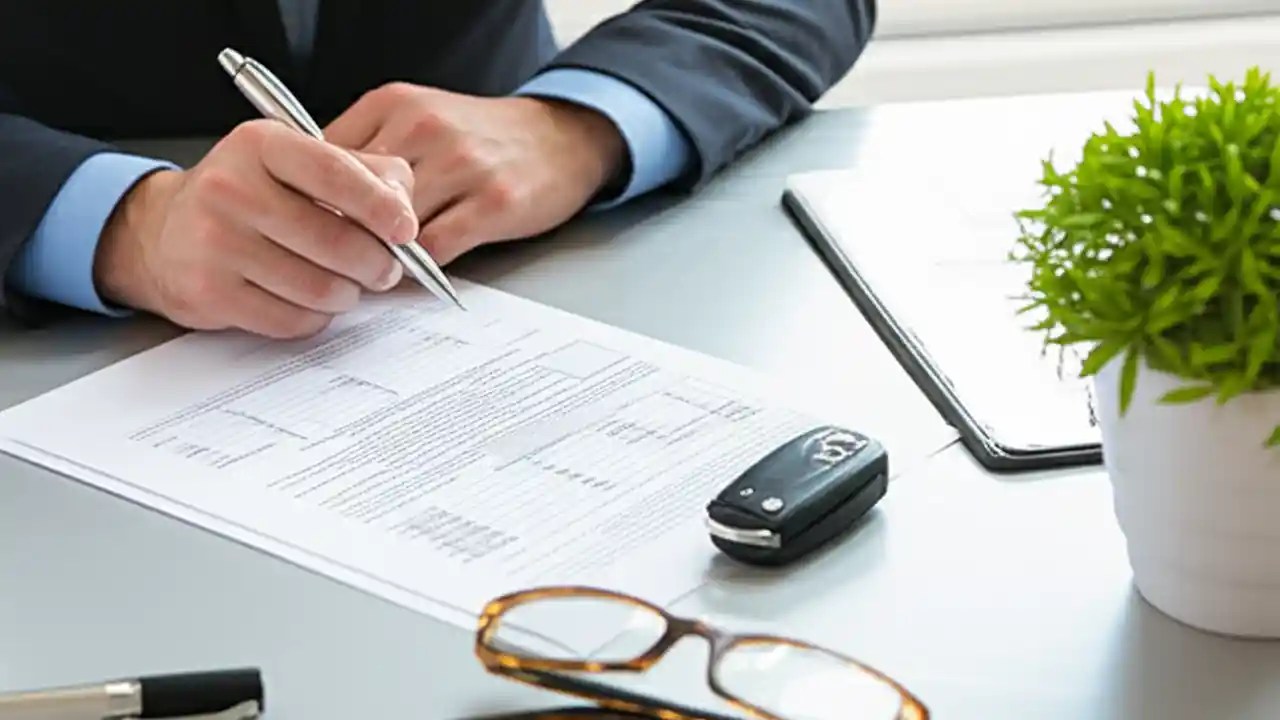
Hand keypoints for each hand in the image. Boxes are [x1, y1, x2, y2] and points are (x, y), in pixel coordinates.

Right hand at [93, 119, 419, 337]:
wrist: (164, 231)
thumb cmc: (249, 195)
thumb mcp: (299, 163)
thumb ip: (364, 173)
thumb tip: (405, 210)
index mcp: (260, 144)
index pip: (336, 174)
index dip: (382, 207)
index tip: (406, 231)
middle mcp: (230, 187)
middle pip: (337, 241)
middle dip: (377, 264)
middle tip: (385, 269)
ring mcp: (214, 242)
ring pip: (320, 287)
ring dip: (348, 294)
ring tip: (346, 284)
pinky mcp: (209, 292)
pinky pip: (292, 319)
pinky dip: (315, 316)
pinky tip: (309, 300)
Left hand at [324, 83, 625, 264]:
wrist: (561, 137)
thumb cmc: (481, 138)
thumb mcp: (417, 121)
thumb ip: (368, 151)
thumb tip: (310, 201)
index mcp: (394, 104)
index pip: (324, 159)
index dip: (312, 202)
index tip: (311, 229)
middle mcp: (424, 128)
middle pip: (352, 197)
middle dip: (341, 235)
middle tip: (336, 262)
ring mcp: (462, 165)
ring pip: (391, 227)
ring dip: (380, 258)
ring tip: (375, 271)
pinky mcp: (494, 203)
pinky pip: (435, 249)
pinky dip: (418, 270)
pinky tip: (415, 272)